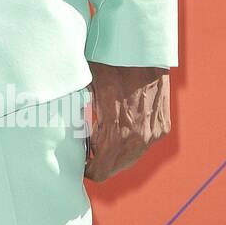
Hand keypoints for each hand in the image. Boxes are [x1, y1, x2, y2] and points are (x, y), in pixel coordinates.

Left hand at [84, 63, 170, 181]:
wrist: (142, 52)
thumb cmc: (109, 67)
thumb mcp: (85, 92)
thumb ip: (78, 118)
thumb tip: (63, 134)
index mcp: (116, 133)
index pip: (100, 172)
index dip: (87, 168)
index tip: (80, 160)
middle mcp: (138, 139)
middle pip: (114, 168)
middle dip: (100, 160)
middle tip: (88, 144)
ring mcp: (153, 134)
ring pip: (130, 158)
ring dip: (115, 151)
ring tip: (102, 133)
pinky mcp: (162, 127)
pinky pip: (144, 144)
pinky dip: (131, 140)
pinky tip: (120, 125)